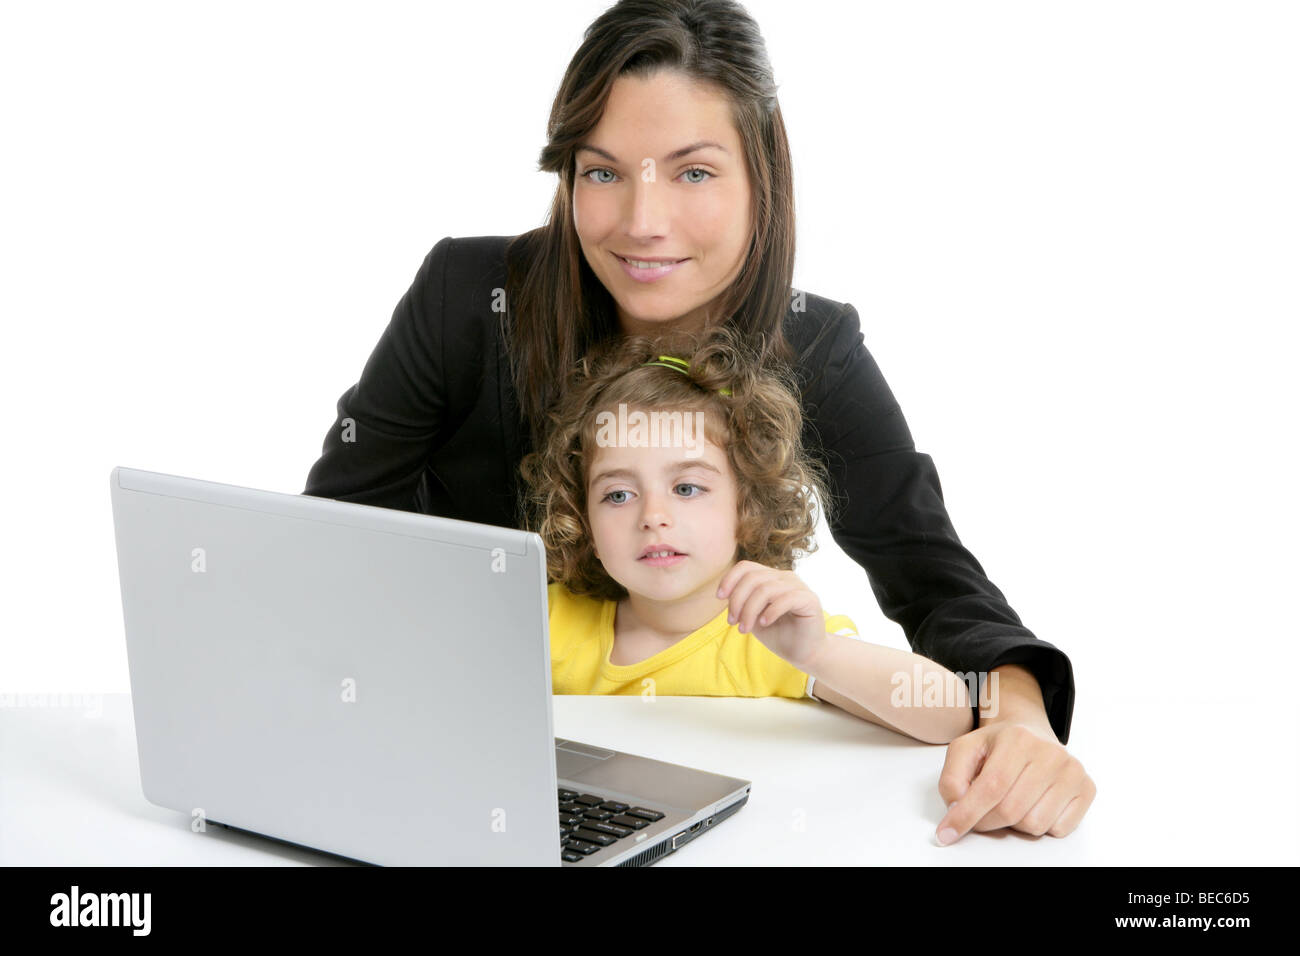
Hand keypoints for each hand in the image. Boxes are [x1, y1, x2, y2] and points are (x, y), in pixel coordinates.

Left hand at [715, 560, 826, 670]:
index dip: (729, 579)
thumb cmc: (777, 634)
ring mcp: (799, 586)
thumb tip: (724, 593)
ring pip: (766, 589)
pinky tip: (764, 623)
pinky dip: (771, 611)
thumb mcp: (752, 616)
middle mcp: (785, 577)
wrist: (803, 653)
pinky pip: (786, 599)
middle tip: (732, 622)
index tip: (719, 598)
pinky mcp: (810, 600)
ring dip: (750, 610)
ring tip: (745, 629)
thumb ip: (741, 602)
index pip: (746, 567)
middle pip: (753, 578)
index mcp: (771, 577)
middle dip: (737, 600)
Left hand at [935, 719, 1095, 843]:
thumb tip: (957, 808)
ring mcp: (1072, 771)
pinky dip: (1040, 825)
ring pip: (1034, 825)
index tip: (947, 833)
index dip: (966, 815)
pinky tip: (1033, 804)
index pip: (990, 788)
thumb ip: (952, 778)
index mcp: (1017, 738)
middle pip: (1011, 811)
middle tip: (978, 815)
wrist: (1032, 733)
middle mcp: (1050, 753)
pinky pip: (1059, 829)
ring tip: (1010, 801)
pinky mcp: (1087, 788)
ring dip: (1014, 824)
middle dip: (986, 822)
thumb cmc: (997, 746)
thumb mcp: (965, 750)